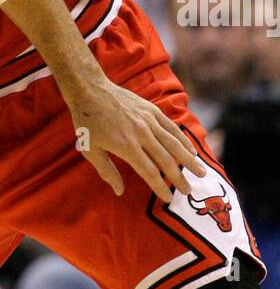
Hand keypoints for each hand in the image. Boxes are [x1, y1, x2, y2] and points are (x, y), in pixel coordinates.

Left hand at [66, 80, 205, 203]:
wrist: (90, 90)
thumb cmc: (87, 123)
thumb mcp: (90, 150)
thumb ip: (107, 171)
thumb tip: (119, 191)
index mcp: (126, 146)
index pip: (149, 172)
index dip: (160, 187)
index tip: (168, 199)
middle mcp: (141, 134)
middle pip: (166, 160)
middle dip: (179, 178)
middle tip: (189, 191)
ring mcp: (149, 121)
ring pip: (174, 144)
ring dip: (189, 160)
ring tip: (200, 172)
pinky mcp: (152, 110)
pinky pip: (172, 128)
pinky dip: (183, 140)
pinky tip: (191, 151)